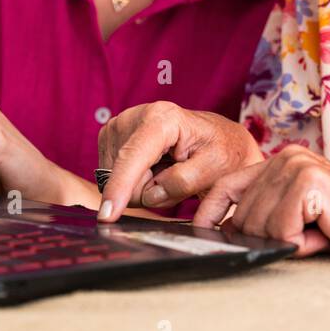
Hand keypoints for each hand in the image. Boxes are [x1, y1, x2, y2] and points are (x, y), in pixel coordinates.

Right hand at [97, 102, 262, 219]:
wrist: (219, 138)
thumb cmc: (221, 151)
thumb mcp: (216, 167)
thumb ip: (184, 182)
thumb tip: (151, 193)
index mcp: (163, 118)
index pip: (133, 156)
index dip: (120, 186)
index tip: (108, 214)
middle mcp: (135, 116)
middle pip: (123, 173)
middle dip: (146, 187)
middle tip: (174, 176)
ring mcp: (120, 125)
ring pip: (114, 177)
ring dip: (142, 184)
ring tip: (166, 169)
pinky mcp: (112, 137)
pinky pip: (112, 175)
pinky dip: (134, 179)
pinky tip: (154, 167)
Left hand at [192, 145, 329, 261]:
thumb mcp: (303, 217)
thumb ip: (269, 216)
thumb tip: (229, 233)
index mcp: (282, 162)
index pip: (227, 185)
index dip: (209, 212)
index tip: (202, 233)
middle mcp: (285, 158)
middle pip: (241, 214)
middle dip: (263, 239)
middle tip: (303, 237)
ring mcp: (295, 167)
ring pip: (258, 224)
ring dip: (286, 240)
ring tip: (318, 232)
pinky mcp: (307, 182)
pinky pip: (280, 229)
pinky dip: (299, 242)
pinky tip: (325, 232)